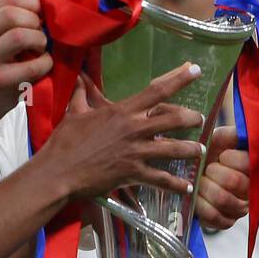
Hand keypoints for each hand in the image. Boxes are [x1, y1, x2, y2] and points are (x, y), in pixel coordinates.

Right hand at [0, 0, 53, 113]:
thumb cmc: (4, 56)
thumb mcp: (1, 31)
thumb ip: (18, 12)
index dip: (32, 2)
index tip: (40, 14)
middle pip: (11, 15)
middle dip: (35, 22)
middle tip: (41, 32)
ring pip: (19, 36)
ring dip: (40, 40)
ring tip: (42, 48)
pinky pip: (31, 66)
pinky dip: (45, 63)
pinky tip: (45, 64)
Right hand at [40, 61, 204, 200]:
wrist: (58, 171)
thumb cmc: (64, 142)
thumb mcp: (74, 113)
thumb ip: (82, 94)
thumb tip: (79, 76)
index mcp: (122, 111)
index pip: (156, 90)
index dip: (179, 78)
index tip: (196, 69)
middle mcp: (134, 128)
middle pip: (173, 119)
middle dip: (191, 118)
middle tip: (200, 120)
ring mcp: (135, 151)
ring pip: (173, 148)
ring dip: (191, 150)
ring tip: (200, 151)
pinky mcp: (132, 172)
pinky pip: (160, 179)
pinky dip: (176, 185)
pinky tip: (187, 188)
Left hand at [196, 126, 249, 229]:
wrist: (194, 174)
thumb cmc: (209, 154)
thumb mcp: (219, 139)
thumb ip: (230, 135)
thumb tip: (240, 134)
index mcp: (253, 166)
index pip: (249, 163)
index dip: (230, 158)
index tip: (221, 155)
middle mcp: (251, 189)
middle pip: (235, 182)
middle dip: (214, 172)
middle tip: (207, 168)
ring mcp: (240, 207)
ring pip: (222, 200)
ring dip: (204, 188)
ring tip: (199, 180)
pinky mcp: (226, 221)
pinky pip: (214, 218)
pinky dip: (200, 205)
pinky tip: (194, 196)